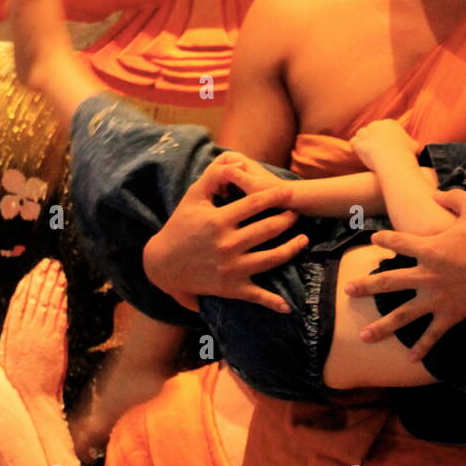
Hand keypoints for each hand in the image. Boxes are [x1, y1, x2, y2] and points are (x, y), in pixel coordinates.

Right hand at [0, 260, 67, 402]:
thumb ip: (8, 338)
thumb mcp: (6, 357)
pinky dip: (61, 301)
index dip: (26, 284)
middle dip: (41, 278)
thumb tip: (11, 321)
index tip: (33, 271)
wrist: (35, 397)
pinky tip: (65, 289)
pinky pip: (58, 316)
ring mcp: (40, 335)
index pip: (17, 303)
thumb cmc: (21, 379)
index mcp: (11, 334)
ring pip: (46, 304)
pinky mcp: (54, 341)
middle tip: (49, 262)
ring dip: (53, 285)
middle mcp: (24, 332)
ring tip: (58, 270)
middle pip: (33, 298)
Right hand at [142, 161, 307, 313]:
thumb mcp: (192, 198)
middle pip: (268, 230)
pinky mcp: (231, 288)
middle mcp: (227, 245)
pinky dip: (273, 302)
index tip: (289, 192)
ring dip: (292, 249)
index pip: (254, 204)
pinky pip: (256, 296)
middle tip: (297, 213)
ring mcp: (231, 268)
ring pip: (271, 259)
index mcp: (218, 221)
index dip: (275, 197)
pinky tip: (289, 305)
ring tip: (303, 239)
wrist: (162, 264)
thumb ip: (212, 176)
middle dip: (287, 219)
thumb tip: (230, 160)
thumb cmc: (179, 226)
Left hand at [343, 189, 465, 359]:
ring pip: (403, 315)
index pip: (398, 241)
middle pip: (389, 281)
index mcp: (430, 248)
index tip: (374, 240)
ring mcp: (438, 298)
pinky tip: (410, 359)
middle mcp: (427, 275)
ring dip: (382, 327)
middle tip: (347, 291)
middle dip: (366, 286)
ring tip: (362, 337)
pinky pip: (433, 334)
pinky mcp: (452, 315)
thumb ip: (453, 198)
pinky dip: (422, 347)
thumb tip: (436, 195)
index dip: (385, 238)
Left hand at [350, 120, 421, 168]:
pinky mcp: (359, 143)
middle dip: (373, 136)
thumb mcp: (414, 146)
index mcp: (390, 123)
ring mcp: (367, 133)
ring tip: (366, 148)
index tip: (385, 142)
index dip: (383, 134)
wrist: (394, 160)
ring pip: (361, 133)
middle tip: (375, 146)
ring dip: (362, 139)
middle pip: (372, 128)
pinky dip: (355, 146)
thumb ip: (411, 143)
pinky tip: (357, 151)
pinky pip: (354, 142)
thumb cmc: (406, 153)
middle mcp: (377, 125)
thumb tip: (416, 147)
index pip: (384, 125)